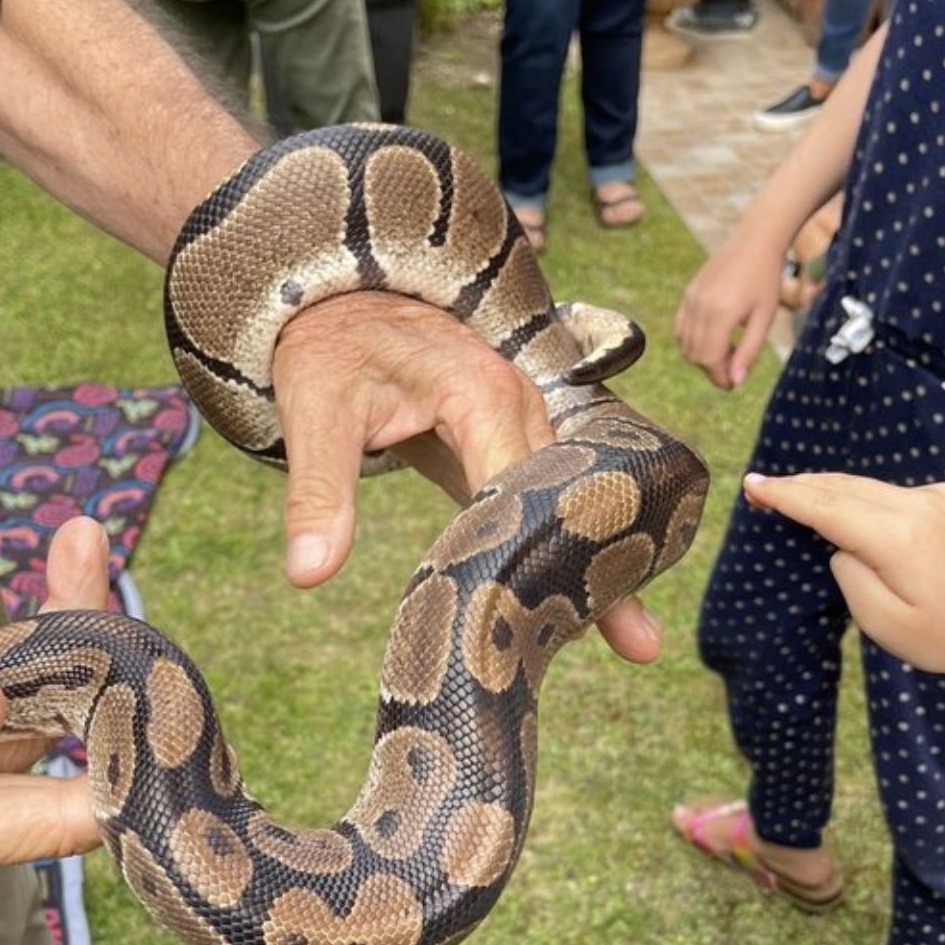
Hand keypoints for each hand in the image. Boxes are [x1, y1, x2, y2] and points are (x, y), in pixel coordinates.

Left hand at [271, 292, 661, 664]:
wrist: (344, 300)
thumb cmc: (330, 347)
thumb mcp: (312, 412)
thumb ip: (318, 494)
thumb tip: (307, 574)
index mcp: (484, 395)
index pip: (522, 489)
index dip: (532, 555)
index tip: (539, 619)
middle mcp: (523, 406)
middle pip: (566, 500)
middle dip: (591, 573)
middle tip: (637, 644)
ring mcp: (527, 424)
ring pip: (571, 503)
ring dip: (593, 567)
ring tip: (638, 640)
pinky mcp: (514, 445)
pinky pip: (552, 500)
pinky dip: (570, 550)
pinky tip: (601, 610)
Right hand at [674, 230, 787, 390]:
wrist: (754, 242)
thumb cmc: (765, 280)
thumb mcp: (764, 318)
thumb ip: (749, 351)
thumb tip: (735, 381)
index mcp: (721, 314)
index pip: (709, 360)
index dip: (720, 377)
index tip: (733, 385)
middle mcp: (700, 307)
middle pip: (695, 355)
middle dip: (712, 369)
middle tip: (734, 367)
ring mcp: (690, 300)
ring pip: (685, 344)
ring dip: (702, 356)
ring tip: (727, 350)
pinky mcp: (688, 295)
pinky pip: (681, 329)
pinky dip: (692, 341)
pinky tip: (713, 337)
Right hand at [742, 471, 944, 695]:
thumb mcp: (887, 626)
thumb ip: (851, 578)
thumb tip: (842, 543)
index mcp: (902, 539)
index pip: (829, 506)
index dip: (787, 495)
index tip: (752, 484)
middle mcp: (926, 504)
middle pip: (849, 487)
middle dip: (805, 488)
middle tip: (764, 489)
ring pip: (878, 491)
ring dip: (846, 500)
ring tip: (815, 511)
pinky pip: (908, 498)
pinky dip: (888, 510)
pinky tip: (891, 541)